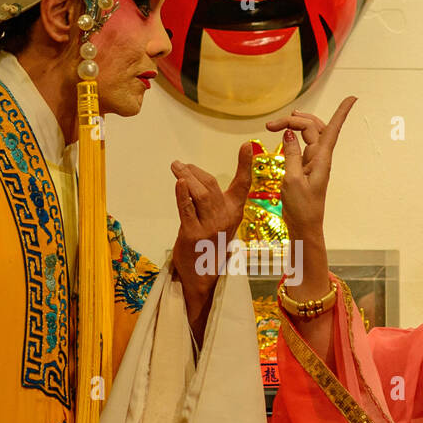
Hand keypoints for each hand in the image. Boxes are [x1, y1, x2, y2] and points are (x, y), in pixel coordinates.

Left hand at [170, 141, 254, 285]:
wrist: (203, 277)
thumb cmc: (208, 245)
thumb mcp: (217, 221)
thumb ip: (211, 201)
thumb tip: (194, 177)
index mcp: (234, 212)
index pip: (243, 184)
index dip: (245, 164)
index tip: (247, 145)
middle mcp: (225, 218)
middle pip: (210, 184)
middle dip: (193, 171)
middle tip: (179, 164)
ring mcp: (210, 226)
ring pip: (199, 193)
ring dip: (185, 177)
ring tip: (175, 168)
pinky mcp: (194, 234)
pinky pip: (187, 209)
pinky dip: (182, 194)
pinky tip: (178, 182)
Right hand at [265, 97, 355, 243]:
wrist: (305, 227)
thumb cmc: (301, 207)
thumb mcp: (292, 180)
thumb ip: (290, 154)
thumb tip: (289, 133)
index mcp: (321, 158)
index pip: (333, 128)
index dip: (342, 112)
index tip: (352, 98)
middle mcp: (320, 157)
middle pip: (313, 126)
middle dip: (296, 118)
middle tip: (272, 124)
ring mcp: (313, 162)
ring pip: (308, 134)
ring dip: (295, 125)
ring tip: (277, 124)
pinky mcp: (306, 167)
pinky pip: (302, 145)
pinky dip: (293, 136)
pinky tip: (284, 136)